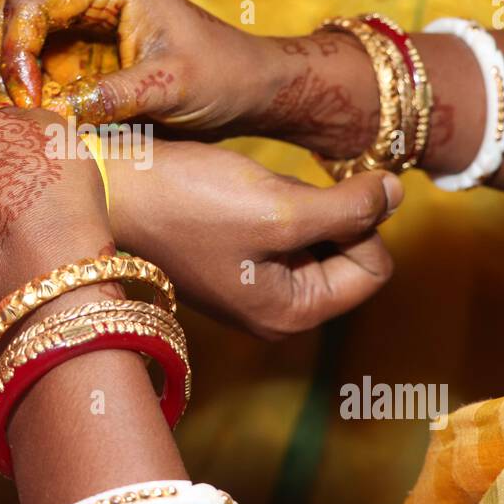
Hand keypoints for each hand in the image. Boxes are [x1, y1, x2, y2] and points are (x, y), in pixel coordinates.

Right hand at [0, 0, 378, 157]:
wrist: (249, 89)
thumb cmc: (221, 77)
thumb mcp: (172, 87)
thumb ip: (116, 96)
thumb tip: (57, 114)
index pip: (29, 3)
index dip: (15, 52)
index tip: (31, 101)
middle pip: (4, 15)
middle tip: (10, 115)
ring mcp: (77, 26)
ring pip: (9, 43)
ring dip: (4, 84)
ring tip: (21, 127)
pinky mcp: (77, 57)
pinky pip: (30, 72)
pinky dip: (22, 99)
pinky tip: (34, 131)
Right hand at [107, 140, 398, 339]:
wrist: (106, 189)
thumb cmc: (186, 201)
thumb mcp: (279, 207)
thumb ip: (349, 208)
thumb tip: (397, 192)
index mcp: (290, 314)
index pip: (374, 268)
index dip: (360, 222)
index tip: (316, 193)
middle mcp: (275, 311)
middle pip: (349, 253)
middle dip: (327, 213)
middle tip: (276, 192)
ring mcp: (253, 286)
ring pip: (317, 235)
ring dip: (299, 203)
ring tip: (249, 191)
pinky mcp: (233, 257)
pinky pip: (284, 227)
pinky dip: (275, 201)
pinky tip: (236, 189)